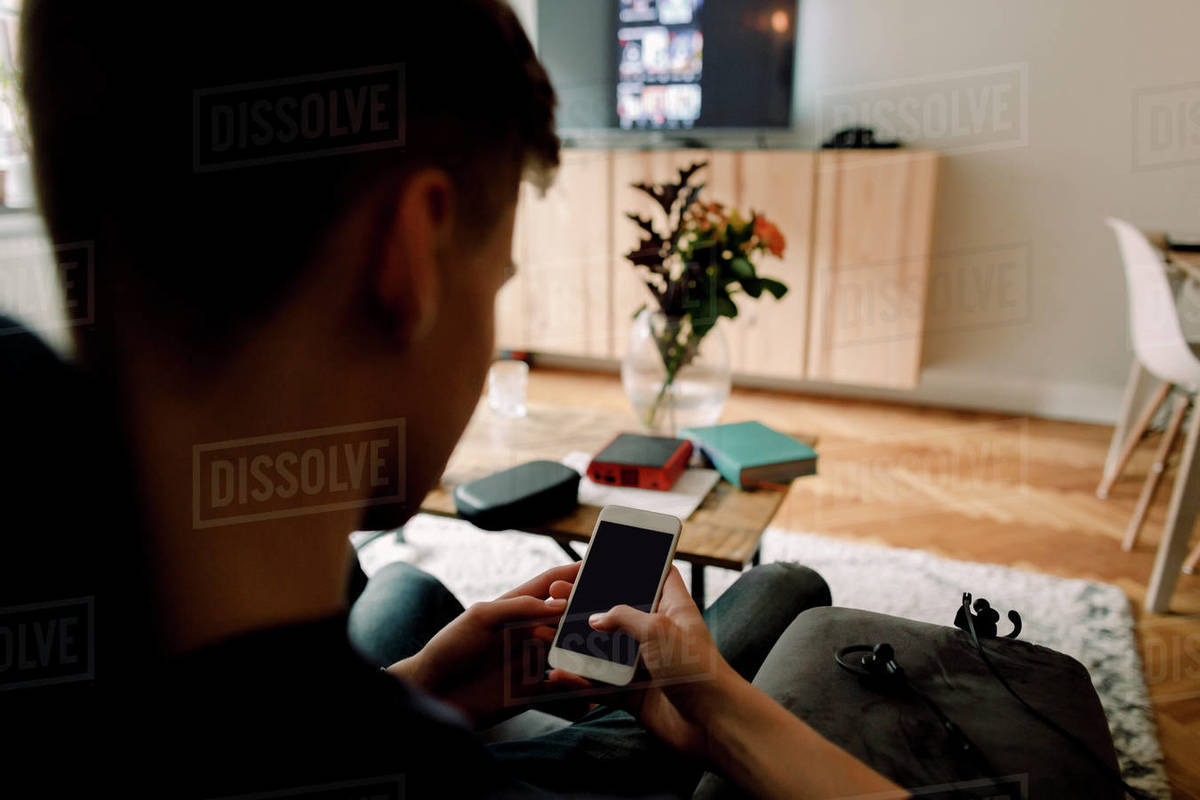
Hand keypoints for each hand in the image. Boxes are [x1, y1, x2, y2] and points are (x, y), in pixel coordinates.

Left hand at [386, 561, 587, 725]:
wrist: (432, 695)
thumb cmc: (448, 649)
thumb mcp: (481, 617)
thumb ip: (519, 607)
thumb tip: (560, 603)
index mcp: (514, 608)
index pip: (549, 584)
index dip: (573, 573)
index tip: (600, 563)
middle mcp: (526, 632)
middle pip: (565, 617)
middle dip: (587, 612)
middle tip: (612, 611)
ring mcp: (530, 661)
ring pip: (569, 650)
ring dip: (586, 649)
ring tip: (607, 648)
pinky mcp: (530, 690)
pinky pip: (561, 686)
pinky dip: (576, 684)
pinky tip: (587, 683)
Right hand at [549, 566, 737, 758]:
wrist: (713, 725)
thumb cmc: (697, 669)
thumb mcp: (658, 629)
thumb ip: (623, 616)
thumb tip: (594, 618)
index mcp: (672, 608)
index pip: (658, 575)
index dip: (638, 563)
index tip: (609, 554)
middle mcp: (658, 634)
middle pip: (619, 612)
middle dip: (588, 604)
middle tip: (558, 593)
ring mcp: (645, 664)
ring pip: (604, 649)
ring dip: (577, 643)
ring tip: (545, 632)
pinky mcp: (634, 693)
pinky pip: (600, 684)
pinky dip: (579, 681)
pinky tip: (558, 675)